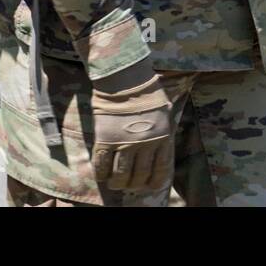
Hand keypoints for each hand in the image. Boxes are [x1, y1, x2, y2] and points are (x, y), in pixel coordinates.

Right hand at [89, 59, 174, 191]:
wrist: (126, 80)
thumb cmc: (147, 93)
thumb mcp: (164, 114)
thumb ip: (161, 132)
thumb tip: (160, 149)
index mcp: (162, 138)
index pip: (160, 170)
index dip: (154, 182)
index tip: (148, 185)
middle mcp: (145, 144)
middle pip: (139, 176)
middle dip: (133, 184)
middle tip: (128, 183)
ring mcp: (125, 143)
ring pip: (120, 175)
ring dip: (117, 182)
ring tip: (115, 182)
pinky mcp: (106, 140)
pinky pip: (102, 165)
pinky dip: (101, 174)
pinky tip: (102, 175)